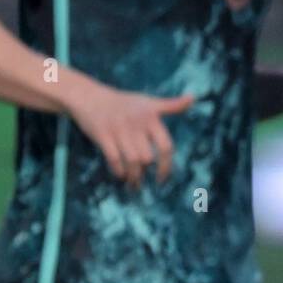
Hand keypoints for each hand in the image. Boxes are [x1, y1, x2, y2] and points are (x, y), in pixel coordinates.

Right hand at [64, 79, 193, 188]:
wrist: (90, 97)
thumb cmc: (124, 102)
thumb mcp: (149, 102)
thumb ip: (171, 105)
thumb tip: (192, 98)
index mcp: (151, 117)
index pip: (165, 146)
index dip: (166, 166)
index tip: (163, 178)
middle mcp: (136, 124)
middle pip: (147, 158)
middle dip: (147, 173)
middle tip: (146, 183)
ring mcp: (119, 130)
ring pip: (131, 161)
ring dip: (133, 177)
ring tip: (134, 185)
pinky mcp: (102, 135)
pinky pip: (113, 159)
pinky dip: (118, 171)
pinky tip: (121, 175)